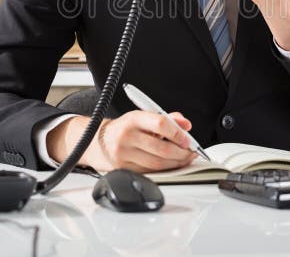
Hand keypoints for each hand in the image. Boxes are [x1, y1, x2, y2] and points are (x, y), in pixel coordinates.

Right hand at [80, 110, 197, 172]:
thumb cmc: (125, 128)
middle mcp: (127, 135)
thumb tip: (186, 125)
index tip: (188, 139)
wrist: (98, 141)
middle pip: (162, 148)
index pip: (161, 124)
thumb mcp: (143, 116)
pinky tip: (170, 165)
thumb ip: (167, 118)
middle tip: (191, 153)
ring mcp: (123, 153)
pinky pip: (149, 172)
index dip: (178, 133)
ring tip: (184, 159)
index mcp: (134, 119)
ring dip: (175, 163)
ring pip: (157, 163)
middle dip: (181, 153)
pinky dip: (164, 170)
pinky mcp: (122, 168)